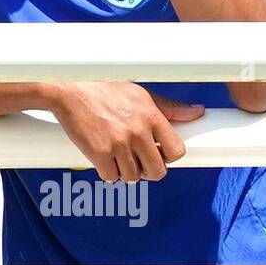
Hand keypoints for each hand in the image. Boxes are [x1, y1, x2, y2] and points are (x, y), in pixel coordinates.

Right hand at [44, 81, 203, 182]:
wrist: (68, 89)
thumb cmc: (103, 87)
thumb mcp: (139, 93)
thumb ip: (169, 107)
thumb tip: (197, 112)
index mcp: (150, 115)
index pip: (176, 150)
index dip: (169, 156)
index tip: (159, 153)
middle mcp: (137, 131)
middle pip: (157, 171)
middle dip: (149, 170)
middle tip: (139, 162)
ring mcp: (117, 144)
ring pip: (133, 177)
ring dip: (126, 172)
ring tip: (118, 157)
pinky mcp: (98, 153)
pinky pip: (111, 177)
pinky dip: (108, 172)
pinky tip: (104, 159)